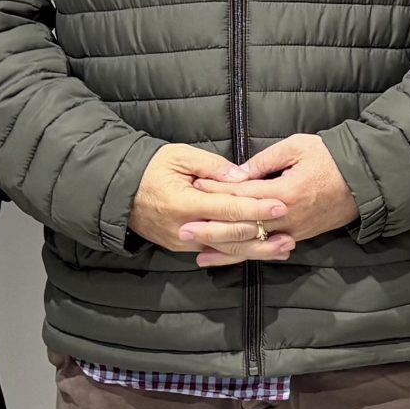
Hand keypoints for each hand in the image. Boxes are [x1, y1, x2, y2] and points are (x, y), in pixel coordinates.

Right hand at [129, 142, 282, 256]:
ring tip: (283, 248)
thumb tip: (241, 176)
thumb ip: (212, 167)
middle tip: (290, 233)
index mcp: (184, 203)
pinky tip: (259, 252)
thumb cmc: (151, 167)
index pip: (228, 209)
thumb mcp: (180, 156)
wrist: (119, 191)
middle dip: (262, 235)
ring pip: (225, 250)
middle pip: (231, 236)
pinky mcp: (183, 247)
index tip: (281, 204)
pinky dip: (238, 252)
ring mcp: (183, 242)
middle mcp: (184, 229)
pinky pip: (215, 251)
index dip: (257, 208)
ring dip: (256, 250)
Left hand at [185, 133, 357, 266]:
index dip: (217, 191)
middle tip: (183, 230)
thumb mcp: (297, 147)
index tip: (194, 188)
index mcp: (285, 193)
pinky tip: (228, 258)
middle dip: (211, 229)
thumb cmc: (331, 158)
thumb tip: (237, 172)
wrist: (365, 180)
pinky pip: (268, 249)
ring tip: (197, 252)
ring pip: (253, 245)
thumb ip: (265, 160)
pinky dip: (246, 254)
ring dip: (224, 250)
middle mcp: (287, 218)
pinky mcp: (300, 238)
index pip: (243, 195)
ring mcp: (294, 232)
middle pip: (242, 227)